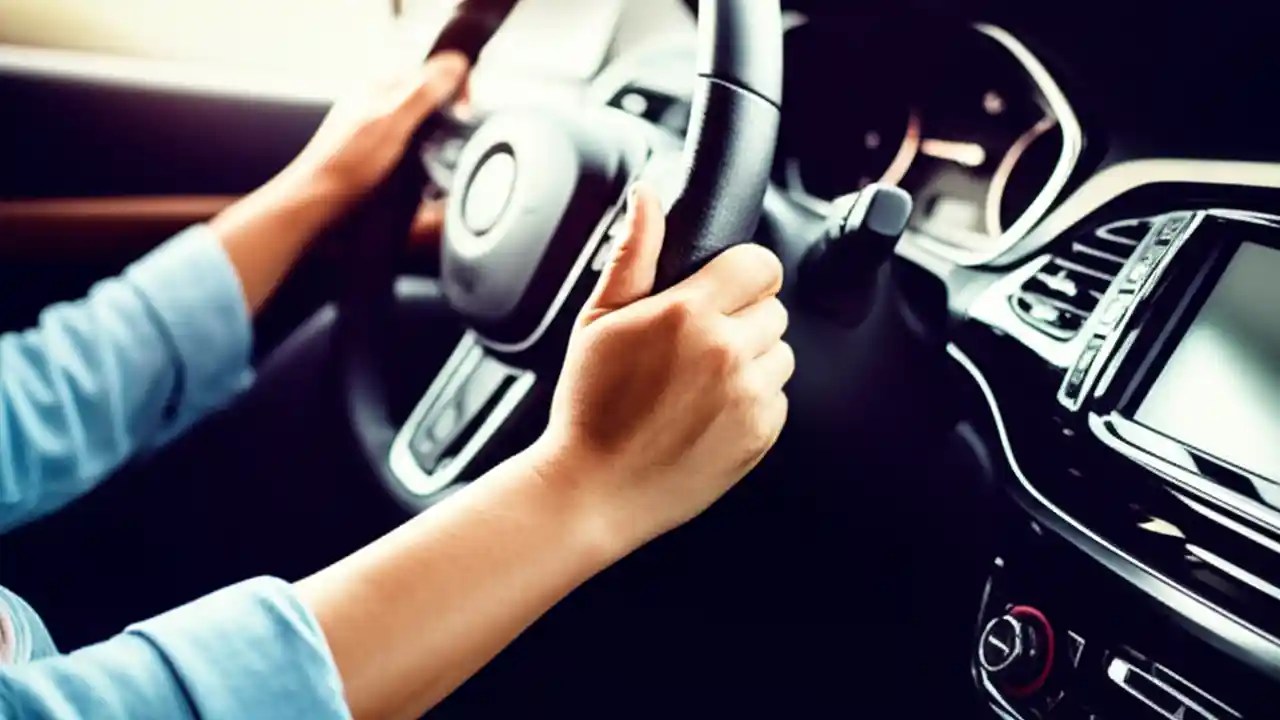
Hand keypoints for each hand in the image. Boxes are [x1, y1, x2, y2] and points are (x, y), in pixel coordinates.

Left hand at [211, 53, 466, 312]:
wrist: (316, 199)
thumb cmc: (349, 164)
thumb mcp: (393, 123)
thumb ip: (423, 92)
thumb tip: (455, 63)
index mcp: (381, 85)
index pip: (431, 68)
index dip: (455, 84)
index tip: (465, 109)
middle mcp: (375, 98)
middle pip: (426, 90)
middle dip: (448, 106)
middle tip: (456, 131)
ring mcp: (372, 121)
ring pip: (418, 114)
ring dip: (436, 127)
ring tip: (442, 148)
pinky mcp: (371, 145)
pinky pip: (406, 134)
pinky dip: (421, 145)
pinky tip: (421, 162)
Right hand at [533, 186, 793, 552]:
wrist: (594, 490)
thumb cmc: (589, 406)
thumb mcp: (598, 320)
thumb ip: (632, 253)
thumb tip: (648, 197)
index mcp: (688, 313)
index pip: (759, 264)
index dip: (741, 274)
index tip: (721, 290)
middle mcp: (727, 351)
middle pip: (773, 307)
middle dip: (743, 318)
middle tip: (696, 344)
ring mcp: (749, 396)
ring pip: (781, 352)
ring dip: (752, 359)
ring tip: (701, 381)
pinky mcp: (762, 433)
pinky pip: (778, 397)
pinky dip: (753, 401)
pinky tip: (708, 412)